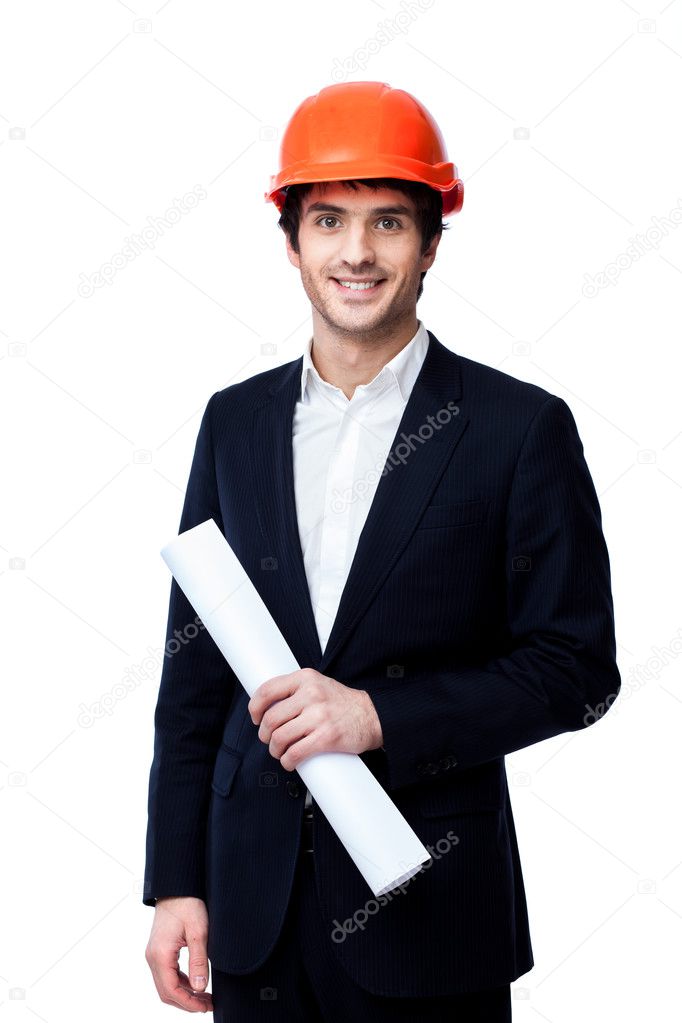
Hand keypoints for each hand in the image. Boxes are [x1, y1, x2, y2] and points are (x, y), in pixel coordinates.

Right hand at [145, 896, 211, 1012]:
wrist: (177, 887)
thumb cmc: (187, 904)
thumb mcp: (199, 932)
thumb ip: (198, 961)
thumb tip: (200, 988)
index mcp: (160, 954)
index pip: (171, 990)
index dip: (188, 1003)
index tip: (205, 1007)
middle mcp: (153, 957)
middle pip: (166, 992)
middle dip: (187, 1002)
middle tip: (208, 1005)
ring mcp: (154, 954)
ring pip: (166, 985)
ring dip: (184, 994)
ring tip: (205, 998)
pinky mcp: (159, 950)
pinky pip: (167, 974)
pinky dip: (180, 983)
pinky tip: (195, 983)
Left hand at [248, 668, 383, 771]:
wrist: (372, 715)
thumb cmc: (343, 703)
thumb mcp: (318, 684)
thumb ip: (296, 690)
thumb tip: (268, 706)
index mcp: (306, 679)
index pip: (268, 690)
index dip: (255, 707)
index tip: (255, 717)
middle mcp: (311, 694)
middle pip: (271, 718)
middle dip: (264, 734)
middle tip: (268, 739)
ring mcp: (319, 716)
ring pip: (280, 737)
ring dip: (275, 750)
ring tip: (279, 751)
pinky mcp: (326, 737)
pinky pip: (295, 753)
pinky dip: (287, 761)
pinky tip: (289, 761)